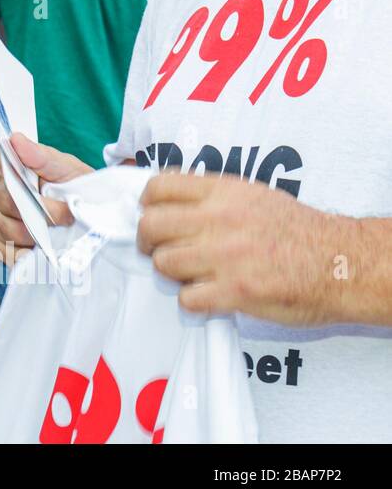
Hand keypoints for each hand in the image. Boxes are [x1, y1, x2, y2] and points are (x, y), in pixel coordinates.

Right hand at [0, 133, 89, 262]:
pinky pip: (5, 251)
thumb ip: (43, 157)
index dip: (9, 167)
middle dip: (37, 209)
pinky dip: (23, 255)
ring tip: (59, 234)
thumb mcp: (69, 170)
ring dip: (33, 233)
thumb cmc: (80, 191)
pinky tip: (40, 254)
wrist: (96, 222)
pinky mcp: (6, 247)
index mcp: (19, 169)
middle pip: (4, 199)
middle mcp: (5, 194)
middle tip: (67, 214)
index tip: (34, 178)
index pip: (0, 160)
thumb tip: (15, 138)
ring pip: (4, 226)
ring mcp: (3, 221)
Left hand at [138, 174, 349, 324]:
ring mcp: (225, 256)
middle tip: (158, 250)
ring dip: (171, 273)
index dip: (147, 204)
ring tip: (191, 274)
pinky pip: (187, 299)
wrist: (341, 263)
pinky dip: (193, 301)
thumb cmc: (298, 231)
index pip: (159, 187)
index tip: (151, 214)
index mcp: (223, 192)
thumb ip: (212, 196)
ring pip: (164, 263)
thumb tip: (169, 202)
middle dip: (148, 241)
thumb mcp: (254, 195)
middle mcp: (219, 220)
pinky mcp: (235, 292)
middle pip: (151, 226)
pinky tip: (208, 296)